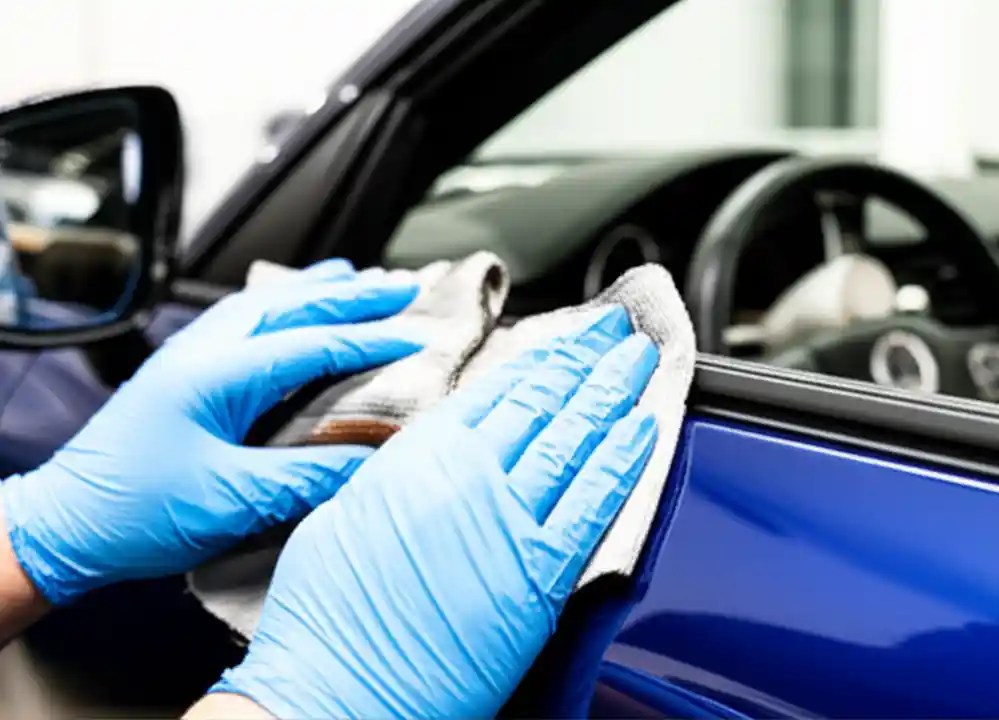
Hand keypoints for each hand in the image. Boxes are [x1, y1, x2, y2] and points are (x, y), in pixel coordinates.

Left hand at [0, 259, 423, 605]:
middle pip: (293, 306)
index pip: (316, 343)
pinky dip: (280, 305)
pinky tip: (289, 307)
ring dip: (316, 290)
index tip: (419, 337)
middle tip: (404, 283)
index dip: (374, 340)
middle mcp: (204, 352)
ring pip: (265, 304)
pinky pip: (241, 319)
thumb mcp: (232, 501)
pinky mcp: (180, 372)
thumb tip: (370, 464)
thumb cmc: (136, 512)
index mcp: (220, 374)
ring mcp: (188, 356)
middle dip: (355, 294)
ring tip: (355, 276)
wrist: (63, 524)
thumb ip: (305, 478)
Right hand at [211, 305, 658, 718]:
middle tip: (619, 328)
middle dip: (588, 357)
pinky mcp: (538, 575)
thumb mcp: (343, 518)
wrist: (334, 693)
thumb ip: (397, 477)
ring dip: (614, 391)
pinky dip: (624, 460)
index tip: (570, 334)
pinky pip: (594, 503)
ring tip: (641, 357)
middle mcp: (467, 476)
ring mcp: (507, 521)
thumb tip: (427, 456)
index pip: (498, 390)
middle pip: (544, 401)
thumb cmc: (326, 621)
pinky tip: (645, 426)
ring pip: (575, 437)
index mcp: (417, 457)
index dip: (543, 357)